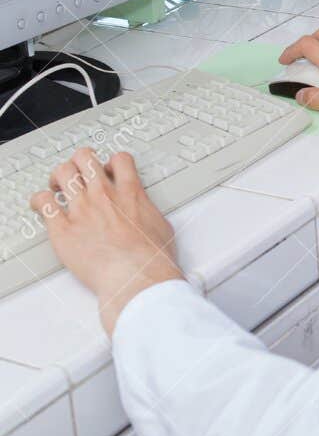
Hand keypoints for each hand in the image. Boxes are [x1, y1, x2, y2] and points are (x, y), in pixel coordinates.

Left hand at [30, 149, 182, 335]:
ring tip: (57, 186)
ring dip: (58, 176)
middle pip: (85, 158)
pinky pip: (44, 203)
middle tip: (78, 172)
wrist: (136, 277)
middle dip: (79, 162)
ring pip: (62, 173)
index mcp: (130, 193)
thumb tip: (146, 213)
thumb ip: (148, 212)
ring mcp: (82, 210)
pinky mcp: (63, 229)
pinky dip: (39, 200)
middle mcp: (104, 196)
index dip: (111, 161)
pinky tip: (40, 205)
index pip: (119, 159)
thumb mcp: (161, 226)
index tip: (108, 170)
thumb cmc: (151, 259)